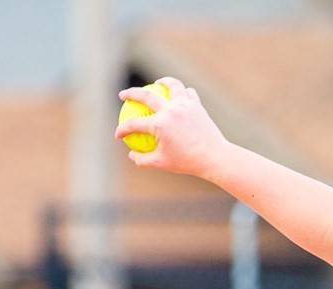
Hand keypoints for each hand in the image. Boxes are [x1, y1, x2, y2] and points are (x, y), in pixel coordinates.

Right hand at [115, 78, 229, 177]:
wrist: (214, 157)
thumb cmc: (187, 162)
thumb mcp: (162, 163)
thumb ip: (143, 160)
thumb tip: (131, 155)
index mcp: (159, 125)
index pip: (133, 124)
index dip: (122, 130)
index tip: (118, 134)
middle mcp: (170, 110)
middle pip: (145, 95)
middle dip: (130, 94)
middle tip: (123, 95)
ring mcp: (184, 105)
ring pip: (171, 85)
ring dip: (163, 82)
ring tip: (157, 83)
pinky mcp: (196, 105)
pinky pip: (188, 93)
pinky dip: (182, 92)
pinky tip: (179, 95)